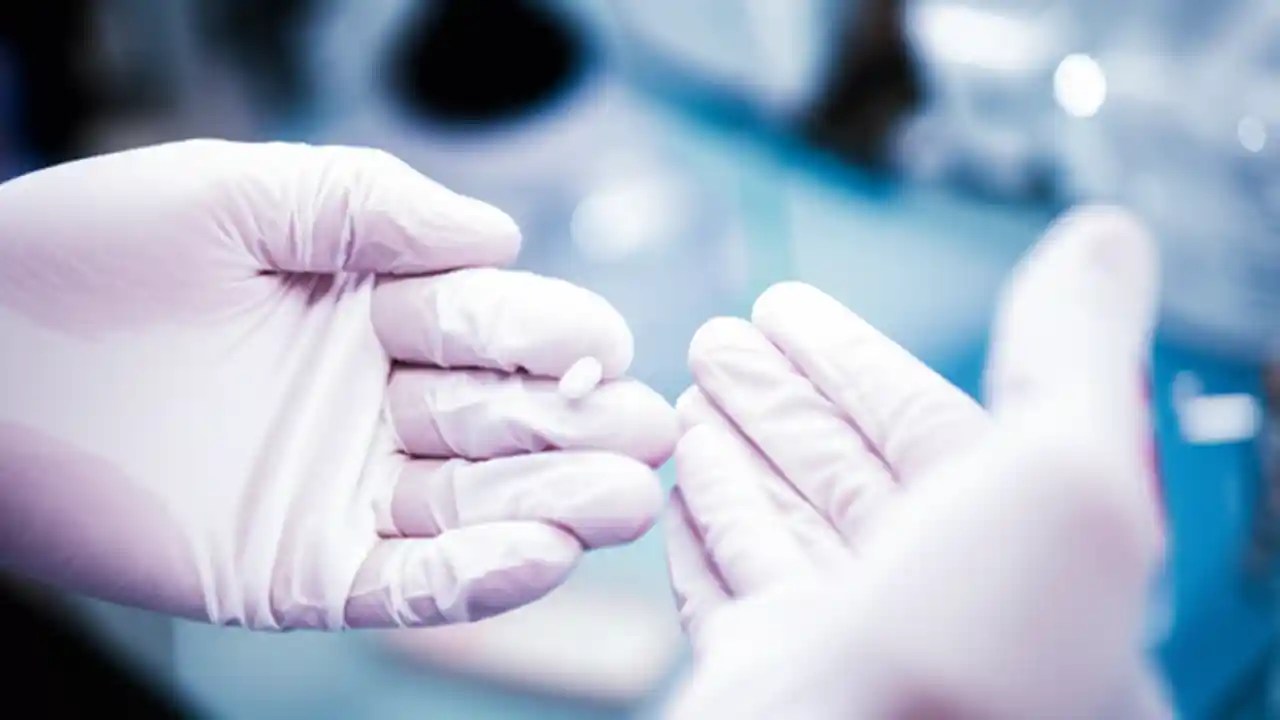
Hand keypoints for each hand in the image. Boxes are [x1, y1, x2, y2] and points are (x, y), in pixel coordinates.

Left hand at [0, 140, 675, 629]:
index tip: (606, 344)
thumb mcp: (231, 192)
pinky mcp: (303, 569)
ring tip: (629, 501)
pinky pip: (407, 582)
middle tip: (652, 432)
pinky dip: (475, 578)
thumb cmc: (82, 257)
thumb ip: (368, 202)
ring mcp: (345, 488)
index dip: (545, 330)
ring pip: (473, 504)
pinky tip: (539, 555)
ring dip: (554, 504)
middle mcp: (373, 400)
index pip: (485, 319)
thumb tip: (499, 237)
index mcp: (370, 305)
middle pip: (500, 418)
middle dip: (577, 424)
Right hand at [665, 207, 1168, 717]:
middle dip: (780, 396)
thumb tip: (1106, 240)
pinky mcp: (772, 684)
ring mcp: (851, 654)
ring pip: (785, 529)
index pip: (931, 431)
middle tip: (720, 334)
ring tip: (689, 387)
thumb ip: (1074, 355)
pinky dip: (707, 529)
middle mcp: (940, 612)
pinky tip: (681, 479)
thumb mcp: (1067, 480)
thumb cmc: (975, 665)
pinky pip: (736, 592)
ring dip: (735, 451)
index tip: (787, 307)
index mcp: (1023, 563)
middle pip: (847, 474)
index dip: (854, 358)